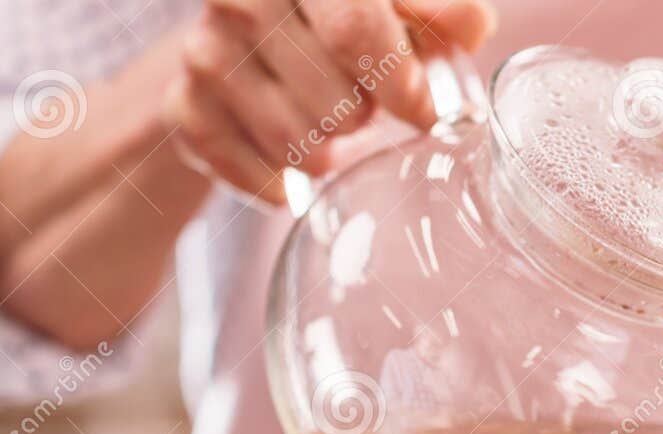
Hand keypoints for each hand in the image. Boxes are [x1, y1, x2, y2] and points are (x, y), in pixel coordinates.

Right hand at [163, 0, 495, 202]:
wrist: (246, 37)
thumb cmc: (338, 17)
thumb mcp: (392, 4)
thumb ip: (435, 12)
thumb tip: (473, 26)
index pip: (355, 30)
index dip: (403, 85)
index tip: (423, 110)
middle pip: (337, 106)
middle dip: (361, 117)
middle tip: (352, 99)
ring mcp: (203, 54)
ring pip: (302, 149)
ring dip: (327, 150)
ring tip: (319, 119)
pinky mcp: (184, 110)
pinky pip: (262, 179)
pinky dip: (286, 183)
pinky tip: (287, 156)